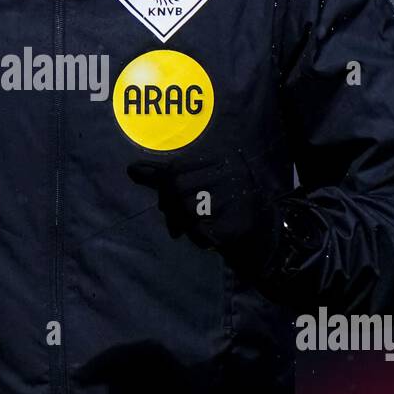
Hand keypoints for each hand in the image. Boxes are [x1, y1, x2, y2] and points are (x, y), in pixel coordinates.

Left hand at [127, 147, 279, 268]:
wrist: (263, 230)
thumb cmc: (222, 202)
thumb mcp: (197, 183)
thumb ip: (165, 176)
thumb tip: (131, 168)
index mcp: (222, 156)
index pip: (175, 168)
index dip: (164, 188)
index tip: (167, 203)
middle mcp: (233, 172)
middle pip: (178, 188)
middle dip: (171, 208)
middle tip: (176, 223)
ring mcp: (239, 197)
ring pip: (188, 210)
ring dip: (184, 225)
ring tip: (194, 228)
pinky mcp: (241, 223)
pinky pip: (202, 231)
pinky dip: (199, 238)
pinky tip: (208, 237)